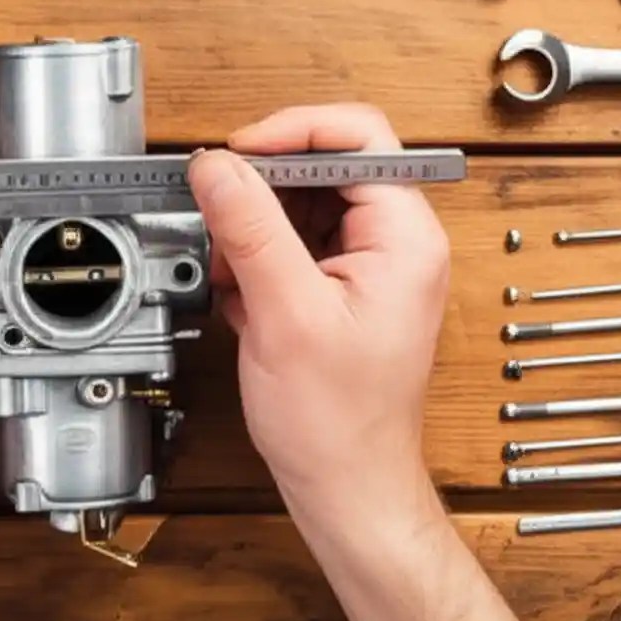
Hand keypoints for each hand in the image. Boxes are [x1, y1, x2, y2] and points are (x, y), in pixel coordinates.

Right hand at [188, 104, 449, 518]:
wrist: (346, 486)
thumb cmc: (337, 422)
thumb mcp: (285, 315)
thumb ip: (251, 230)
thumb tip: (216, 168)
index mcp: (404, 238)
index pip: (355, 136)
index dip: (288, 133)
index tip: (234, 156)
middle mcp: (395, 244)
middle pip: (323, 167)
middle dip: (261, 191)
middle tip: (221, 221)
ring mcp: (368, 268)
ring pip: (300, 207)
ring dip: (252, 232)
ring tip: (232, 275)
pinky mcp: (339, 291)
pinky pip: (291, 246)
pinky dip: (256, 264)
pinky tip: (243, 301)